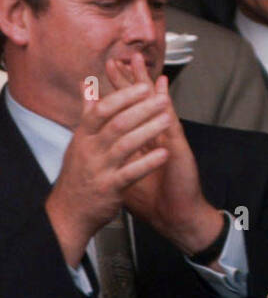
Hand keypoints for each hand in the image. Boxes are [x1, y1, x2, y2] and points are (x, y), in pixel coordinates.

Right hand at [44, 75, 172, 266]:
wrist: (68, 214)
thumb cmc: (78, 173)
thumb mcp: (78, 141)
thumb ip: (87, 112)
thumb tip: (87, 83)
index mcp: (84, 136)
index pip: (102, 110)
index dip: (123, 97)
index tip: (143, 86)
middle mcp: (90, 150)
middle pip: (117, 124)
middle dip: (141, 110)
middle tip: (162, 99)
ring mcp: (100, 170)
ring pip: (125, 145)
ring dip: (148, 131)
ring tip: (168, 120)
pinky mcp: (110, 189)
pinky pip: (130, 173)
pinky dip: (148, 163)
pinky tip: (164, 154)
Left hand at [108, 55, 222, 258]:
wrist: (175, 215)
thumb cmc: (153, 197)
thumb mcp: (126, 172)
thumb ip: (114, 156)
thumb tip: (94, 149)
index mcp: (142, 139)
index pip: (127, 109)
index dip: (116, 90)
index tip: (103, 73)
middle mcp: (156, 135)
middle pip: (142, 102)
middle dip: (130, 80)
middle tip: (121, 58)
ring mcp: (168, 140)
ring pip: (158, 107)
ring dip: (149, 86)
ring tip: (142, 65)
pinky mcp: (178, 150)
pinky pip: (170, 126)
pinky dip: (165, 110)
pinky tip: (162, 94)